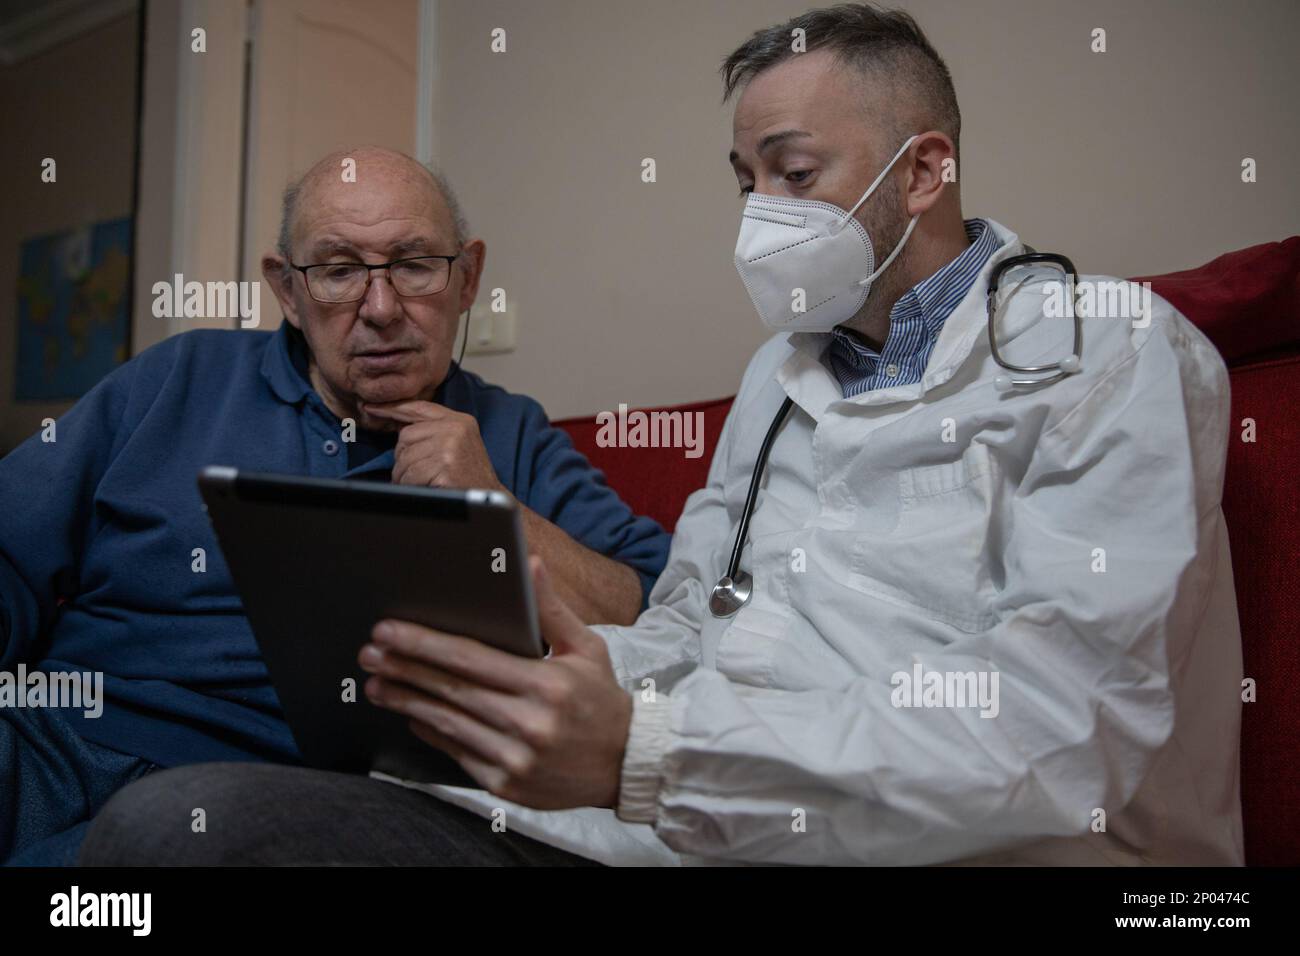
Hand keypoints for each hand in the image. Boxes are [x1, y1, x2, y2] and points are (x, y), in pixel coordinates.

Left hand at [358, 556, 632, 809]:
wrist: (625, 764)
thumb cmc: (602, 699)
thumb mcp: (586, 647)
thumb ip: (551, 608)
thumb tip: (530, 563)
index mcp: (547, 684)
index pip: (472, 659)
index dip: (425, 643)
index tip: (389, 630)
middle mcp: (530, 722)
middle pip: (451, 690)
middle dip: (404, 667)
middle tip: (370, 652)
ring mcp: (516, 757)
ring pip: (447, 722)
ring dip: (407, 700)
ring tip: (377, 683)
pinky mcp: (507, 784)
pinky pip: (457, 752)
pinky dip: (431, 731)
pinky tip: (411, 715)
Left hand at [360, 399, 504, 491]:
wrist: (490, 499)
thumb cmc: (470, 475)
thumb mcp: (457, 444)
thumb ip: (433, 431)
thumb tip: (397, 425)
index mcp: (459, 420)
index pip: (418, 408)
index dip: (393, 408)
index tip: (372, 408)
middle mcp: (455, 429)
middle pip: (405, 437)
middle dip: (404, 458)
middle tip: (418, 472)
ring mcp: (450, 447)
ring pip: (404, 458)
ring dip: (406, 475)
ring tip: (425, 482)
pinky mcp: (444, 466)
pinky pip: (410, 475)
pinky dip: (412, 485)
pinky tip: (427, 487)